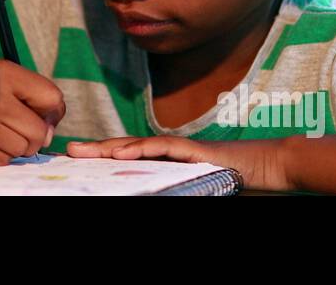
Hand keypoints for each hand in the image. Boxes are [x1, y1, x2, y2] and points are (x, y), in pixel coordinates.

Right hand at [0, 60, 65, 165]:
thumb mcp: (8, 77)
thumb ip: (39, 96)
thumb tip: (49, 135)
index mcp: (5, 73)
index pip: (52, 97)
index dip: (50, 109)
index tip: (37, 110)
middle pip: (38, 131)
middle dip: (34, 134)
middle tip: (16, 125)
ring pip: (22, 149)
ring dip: (16, 145)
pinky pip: (3, 160)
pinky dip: (0, 155)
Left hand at [66, 135, 293, 191]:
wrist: (269, 166)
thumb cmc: (235, 178)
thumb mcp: (196, 186)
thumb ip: (171, 185)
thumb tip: (144, 190)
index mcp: (166, 160)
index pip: (128, 157)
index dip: (102, 157)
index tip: (76, 160)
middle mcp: (169, 151)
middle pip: (126, 148)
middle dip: (95, 150)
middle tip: (66, 151)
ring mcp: (181, 149)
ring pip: (138, 146)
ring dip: (109, 148)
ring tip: (83, 151)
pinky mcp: (195, 151)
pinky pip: (164, 149)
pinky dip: (141, 150)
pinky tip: (121, 154)